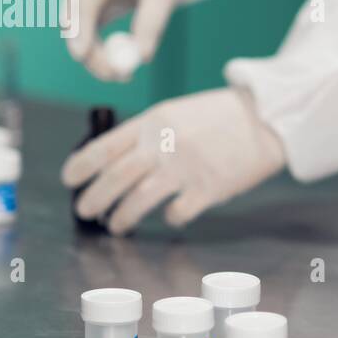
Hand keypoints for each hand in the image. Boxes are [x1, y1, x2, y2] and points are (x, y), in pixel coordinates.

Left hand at [60, 88, 285, 233]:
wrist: (268, 119)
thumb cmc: (222, 117)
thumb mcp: (179, 112)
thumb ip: (150, 133)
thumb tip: (119, 162)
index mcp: (154, 121)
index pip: (105, 146)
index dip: (81, 166)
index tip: (69, 179)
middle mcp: (165, 144)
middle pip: (115, 177)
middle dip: (94, 198)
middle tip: (84, 211)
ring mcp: (186, 168)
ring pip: (139, 199)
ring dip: (122, 216)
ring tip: (115, 225)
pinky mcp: (209, 188)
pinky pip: (178, 212)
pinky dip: (171, 218)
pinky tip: (170, 217)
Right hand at [63, 0, 193, 81]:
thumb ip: (152, 22)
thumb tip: (141, 58)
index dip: (81, 27)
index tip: (81, 55)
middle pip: (74, 18)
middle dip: (89, 51)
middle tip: (116, 76)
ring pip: (76, 30)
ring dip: (94, 56)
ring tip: (122, 75)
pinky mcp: (87, 2)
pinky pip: (85, 32)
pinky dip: (97, 50)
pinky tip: (118, 64)